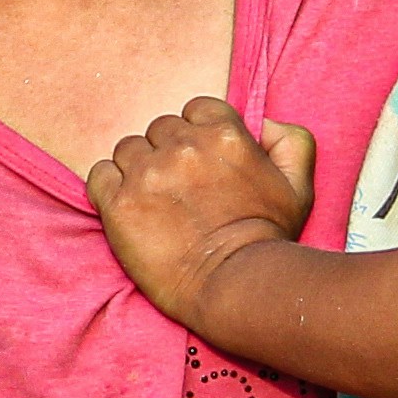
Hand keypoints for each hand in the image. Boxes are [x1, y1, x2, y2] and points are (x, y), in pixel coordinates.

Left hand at [87, 98, 318, 330]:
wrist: (233, 288)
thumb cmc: (267, 240)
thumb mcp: (298, 187)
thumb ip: (292, 142)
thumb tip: (265, 123)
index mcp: (224, 135)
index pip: (195, 109)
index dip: (197, 136)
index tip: (202, 165)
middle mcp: (183, 148)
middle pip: (159, 129)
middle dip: (168, 154)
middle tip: (180, 191)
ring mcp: (148, 174)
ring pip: (128, 150)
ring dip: (138, 171)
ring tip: (156, 204)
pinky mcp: (119, 203)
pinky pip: (99, 175)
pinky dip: (109, 189)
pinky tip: (130, 210)